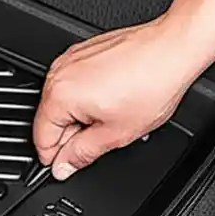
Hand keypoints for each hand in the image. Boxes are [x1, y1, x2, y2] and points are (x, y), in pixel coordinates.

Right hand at [33, 12, 214, 179]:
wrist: (173, 48)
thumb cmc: (152, 84)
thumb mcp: (116, 134)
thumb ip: (81, 154)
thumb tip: (62, 167)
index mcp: (59, 96)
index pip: (41, 139)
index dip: (57, 158)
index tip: (69, 164)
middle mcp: (58, 74)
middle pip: (50, 119)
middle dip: (72, 133)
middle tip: (104, 135)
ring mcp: (69, 59)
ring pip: (62, 101)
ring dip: (81, 113)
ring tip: (113, 111)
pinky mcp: (82, 52)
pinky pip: (74, 82)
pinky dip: (87, 94)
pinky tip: (113, 95)